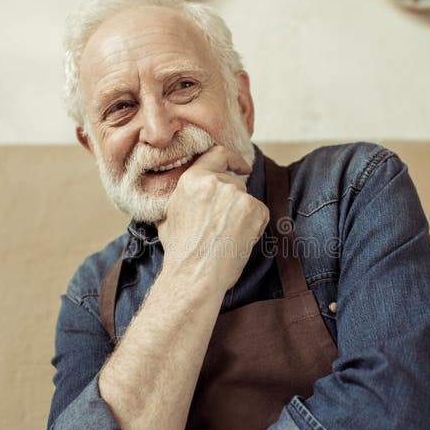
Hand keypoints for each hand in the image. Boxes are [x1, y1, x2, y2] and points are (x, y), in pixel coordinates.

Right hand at [157, 145, 268, 291]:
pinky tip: (238, 240)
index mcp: (193, 179)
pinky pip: (260, 213)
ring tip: (227, 237)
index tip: (242, 167)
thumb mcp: (169, 215)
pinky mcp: (254, 209)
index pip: (218, 154)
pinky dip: (254, 226)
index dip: (233, 160)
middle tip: (223, 226)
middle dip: (232, 202)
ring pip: (246, 199)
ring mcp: (237, 194)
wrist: (195, 275)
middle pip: (234, 183)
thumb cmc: (181, 252)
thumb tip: (188, 193)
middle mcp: (216, 181)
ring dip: (242, 215)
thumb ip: (183, 197)